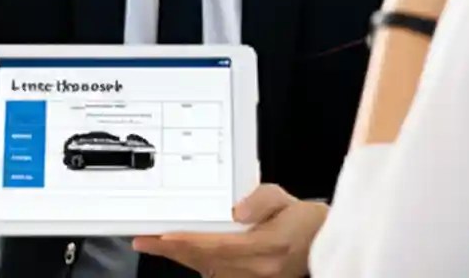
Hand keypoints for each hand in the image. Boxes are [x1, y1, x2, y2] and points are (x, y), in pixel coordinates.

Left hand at [133, 184, 328, 277]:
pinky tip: (182, 254)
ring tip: (155, 244)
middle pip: (204, 260)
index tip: (162, 236)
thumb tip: (236, 210)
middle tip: (144, 240)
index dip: (185, 242)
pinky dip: (196, 263)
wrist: (323, 243)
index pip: (216, 246)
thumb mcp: (284, 199)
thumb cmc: (303, 220)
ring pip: (207, 269)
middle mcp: (256, 269)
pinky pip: (215, 273)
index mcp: (265, 247)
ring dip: (180, 258)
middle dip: (172, 250)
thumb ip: (261, 200)